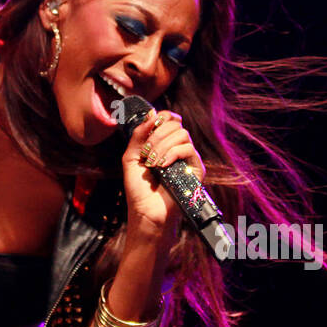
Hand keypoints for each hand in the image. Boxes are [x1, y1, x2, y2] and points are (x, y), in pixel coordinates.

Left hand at [121, 108, 206, 241]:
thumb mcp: (131, 157)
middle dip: (157, 135)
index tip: (149, 127)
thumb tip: (151, 114)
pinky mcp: (195, 170)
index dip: (160, 118)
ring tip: (153, 163)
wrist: (147, 213)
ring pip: (182, 134)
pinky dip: (173, 153)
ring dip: (163, 146)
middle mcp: (177, 148)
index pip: (169, 118)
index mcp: (163, 143)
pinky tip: (163, 165)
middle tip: (147, 153)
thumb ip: (138, 135)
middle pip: (175, 124)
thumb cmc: (138, 190)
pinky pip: (189, 149)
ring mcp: (187, 159)